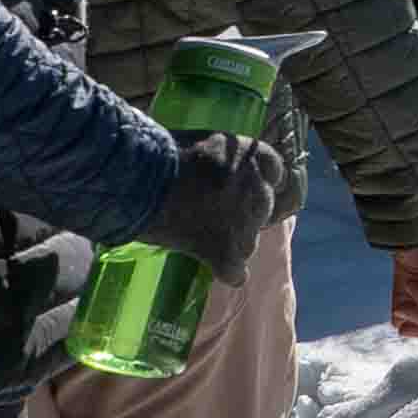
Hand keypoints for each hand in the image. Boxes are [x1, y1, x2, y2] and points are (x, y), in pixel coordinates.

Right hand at [146, 132, 295, 279]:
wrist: (142, 179)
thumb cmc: (163, 155)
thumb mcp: (205, 144)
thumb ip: (224, 160)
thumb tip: (219, 169)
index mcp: (254, 157)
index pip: (275, 173)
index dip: (258, 184)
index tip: (242, 190)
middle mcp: (258, 190)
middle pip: (263, 210)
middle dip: (243, 214)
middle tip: (214, 216)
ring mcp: (245, 224)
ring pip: (249, 242)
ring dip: (232, 243)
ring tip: (201, 239)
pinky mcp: (225, 251)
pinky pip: (236, 272)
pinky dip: (227, 273)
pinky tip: (217, 270)